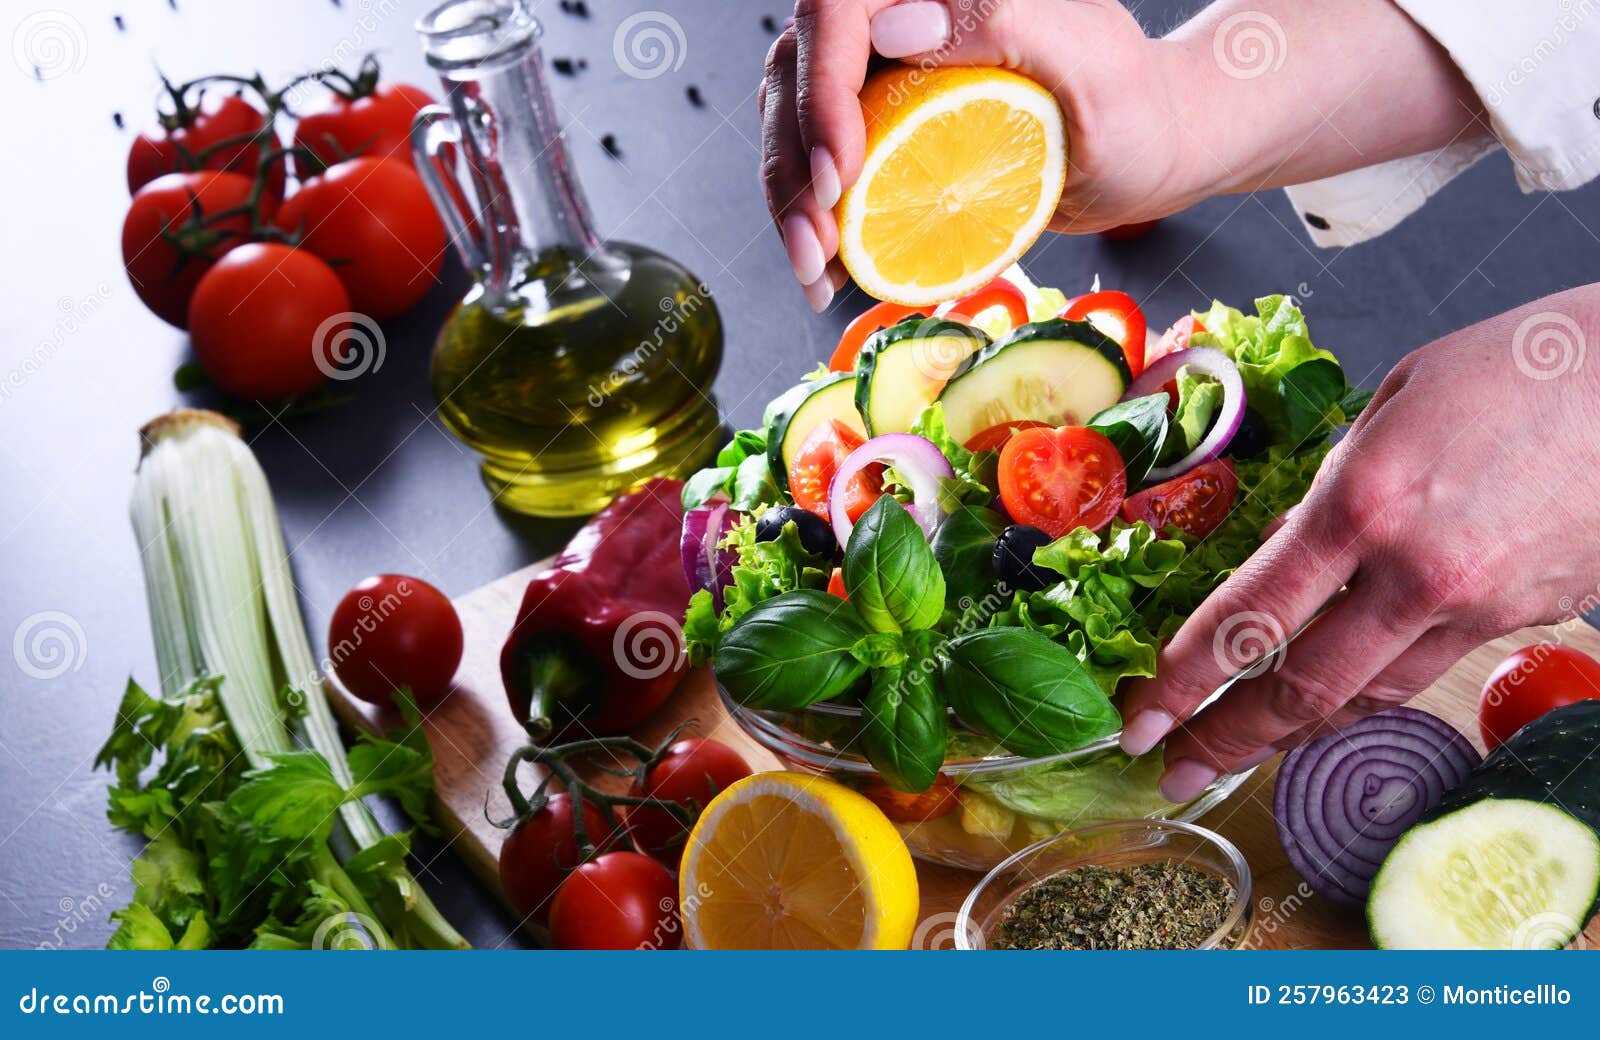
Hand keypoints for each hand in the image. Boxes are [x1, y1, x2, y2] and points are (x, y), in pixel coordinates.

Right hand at [759, 0, 1179, 308]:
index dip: (820, 88)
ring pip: (791, 120)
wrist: (1143, 152)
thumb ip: (1002, 22)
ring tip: (815, 274)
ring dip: (788, 200)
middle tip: (815, 248)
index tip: (839, 175)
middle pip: (797, 70)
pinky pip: (817, 164)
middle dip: (791, 165)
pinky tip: (827, 273)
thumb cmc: (1133, 108)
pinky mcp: (881, 127)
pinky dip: (811, 219)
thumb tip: (895, 24)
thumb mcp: (1088, 64)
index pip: (838, 7)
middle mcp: (901, 17)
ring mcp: (882, 75)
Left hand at [1118, 286, 1599, 800]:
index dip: (1182, 681)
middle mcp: (1415, 573)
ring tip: (1238, 748)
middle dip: (1224, 741)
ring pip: (1365, 698)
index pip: (1247, 618)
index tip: (1139, 719)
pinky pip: (1426, 674)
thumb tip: (1288, 548)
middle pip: (1300, 689)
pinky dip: (1368, 696)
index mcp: (1363, 503)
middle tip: (1169, 773)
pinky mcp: (1524, 619)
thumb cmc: (1518, 367)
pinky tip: (1333, 703)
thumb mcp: (1391, 407)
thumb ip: (1332, 491)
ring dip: (1293, 732)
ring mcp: (1476, 607)